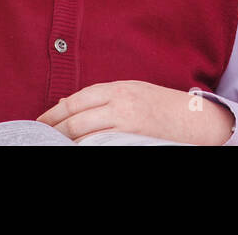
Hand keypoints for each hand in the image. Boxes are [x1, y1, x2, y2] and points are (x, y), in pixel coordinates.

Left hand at [37, 80, 234, 145]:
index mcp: (119, 88)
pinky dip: (89, 147)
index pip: (76, 100)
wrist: (197, 119)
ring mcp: (128, 123)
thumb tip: (67, 103)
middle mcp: (121, 103)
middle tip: (40, 138)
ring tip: (55, 145)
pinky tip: (78, 149)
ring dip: (68, 142)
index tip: (40, 122)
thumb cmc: (163, 105)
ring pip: (86, 135)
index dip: (54, 113)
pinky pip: (103, 145)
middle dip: (55, 130)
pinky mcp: (135, 140)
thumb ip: (103, 97)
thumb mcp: (133, 91)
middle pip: (77, 118)